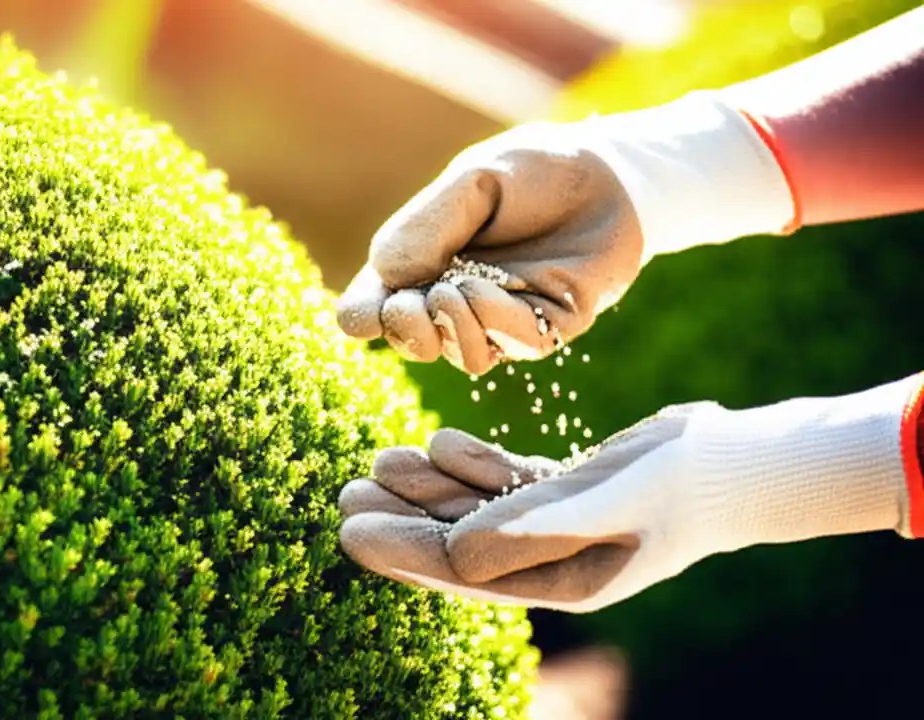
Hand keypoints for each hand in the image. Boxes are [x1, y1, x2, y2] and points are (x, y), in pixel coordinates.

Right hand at [336, 92, 796, 374]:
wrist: (613, 175)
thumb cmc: (535, 171)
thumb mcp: (472, 181)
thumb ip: (424, 226)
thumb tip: (388, 279)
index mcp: (421, 262)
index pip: (369, 309)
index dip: (363, 317)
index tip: (373, 306)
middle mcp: (454, 298)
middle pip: (408, 342)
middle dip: (406, 329)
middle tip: (421, 300)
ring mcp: (501, 319)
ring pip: (458, 356)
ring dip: (452, 326)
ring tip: (464, 288)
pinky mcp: (548, 328)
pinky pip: (510, 347)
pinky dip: (495, 322)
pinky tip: (499, 289)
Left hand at [339, 377, 918, 612]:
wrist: (736, 460)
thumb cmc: (676, 485)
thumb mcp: (599, 503)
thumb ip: (526, 527)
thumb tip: (454, 553)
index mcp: (556, 581)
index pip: (459, 570)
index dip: (400, 549)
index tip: (349, 531)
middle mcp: (552, 559)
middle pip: (456, 540)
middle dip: (400, 516)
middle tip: (343, 493)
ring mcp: (559, 523)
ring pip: (476, 507)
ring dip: (429, 485)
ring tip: (379, 459)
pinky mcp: (569, 490)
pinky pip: (506, 482)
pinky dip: (473, 465)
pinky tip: (439, 443)